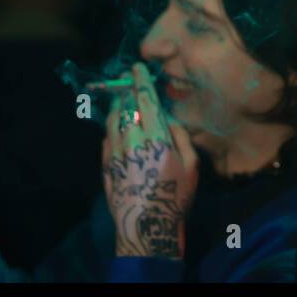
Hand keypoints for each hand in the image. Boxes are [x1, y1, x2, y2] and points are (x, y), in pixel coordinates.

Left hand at [103, 62, 198, 258]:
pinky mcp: (105, 167)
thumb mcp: (191, 167)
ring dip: (117, 108)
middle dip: (126, 91)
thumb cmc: (175, 198)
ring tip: (121, 102)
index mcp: (155, 136)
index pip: (145, 100)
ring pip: (112, 122)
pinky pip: (106, 140)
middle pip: (125, 107)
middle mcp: (131, 140)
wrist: (146, 229)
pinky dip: (112, 130)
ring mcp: (114, 153)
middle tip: (126, 81)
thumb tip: (169, 121)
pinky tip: (117, 132)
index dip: (140, 81)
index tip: (136, 67)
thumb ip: (181, 138)